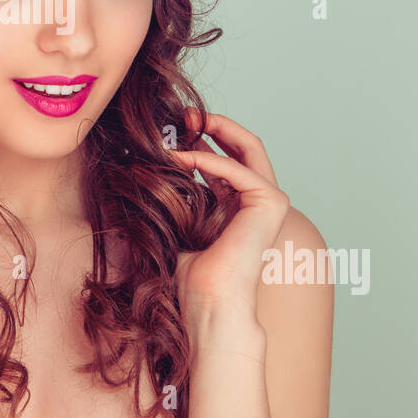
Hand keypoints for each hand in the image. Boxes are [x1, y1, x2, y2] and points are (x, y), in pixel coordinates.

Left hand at [169, 108, 290, 325]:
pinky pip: (238, 168)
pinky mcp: (271, 202)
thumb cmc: (192, 275)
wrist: (209, 302)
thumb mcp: (179, 222)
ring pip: (248, 147)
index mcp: (240, 206)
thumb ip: (176, 196)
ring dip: (214, 130)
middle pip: (244, 145)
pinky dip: (209, 159)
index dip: (202, 139)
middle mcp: (259, 201)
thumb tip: (146, 168)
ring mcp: (270, 201)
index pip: (226, 159)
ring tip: (182, 124)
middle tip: (183, 115)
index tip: (173, 128)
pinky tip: (182, 158)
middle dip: (214, 124)